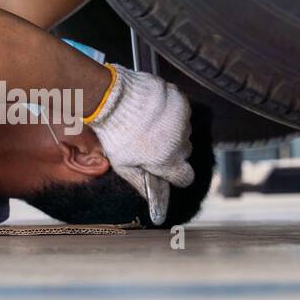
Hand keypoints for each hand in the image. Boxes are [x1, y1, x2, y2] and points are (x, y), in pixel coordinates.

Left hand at [88, 66, 193, 220]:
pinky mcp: (182, 102)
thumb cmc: (116, 134)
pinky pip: (182, 112)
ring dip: (172, 130)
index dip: (176, 175)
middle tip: (151, 143)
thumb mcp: (122, 165)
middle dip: (171, 150)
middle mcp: (180, 143)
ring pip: (183, 131)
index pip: (185, 177)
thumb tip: (152, 200)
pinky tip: (154, 110)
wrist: (114, 99)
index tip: (166, 169)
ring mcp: (182, 121)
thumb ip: (140, 182)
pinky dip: (172, 112)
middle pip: (184, 153)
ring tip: (150, 124)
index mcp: (167, 161)